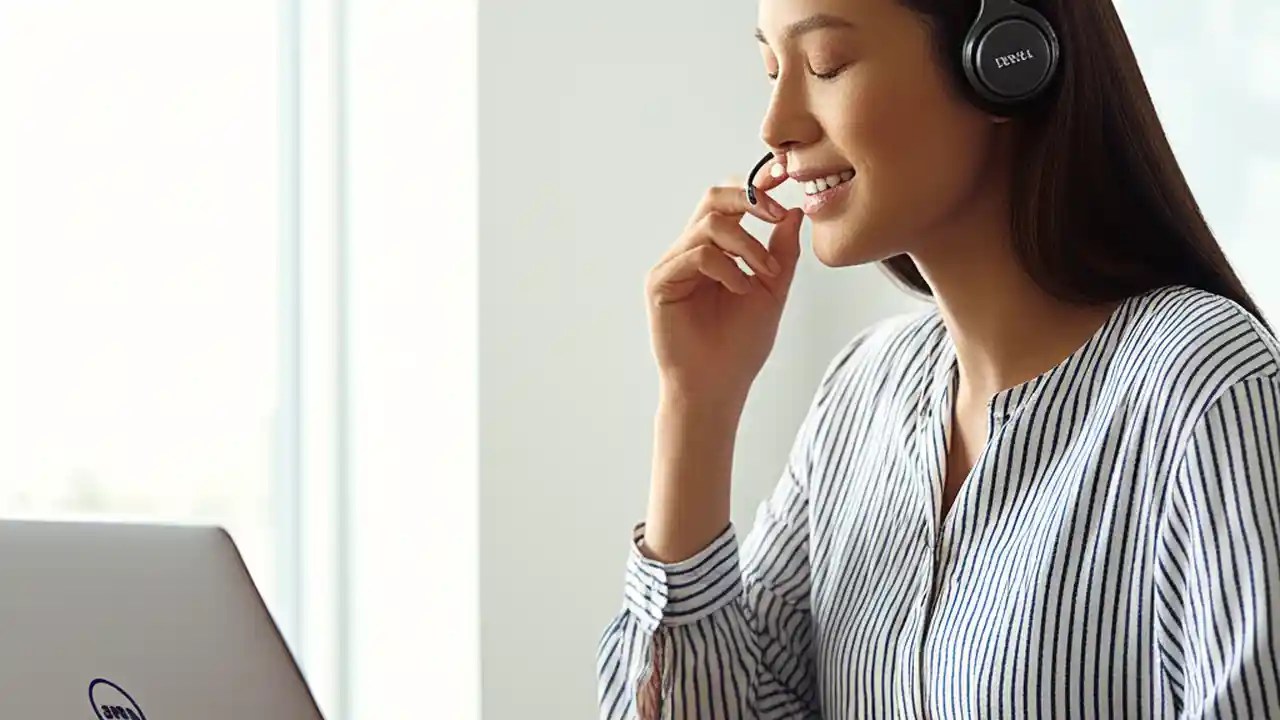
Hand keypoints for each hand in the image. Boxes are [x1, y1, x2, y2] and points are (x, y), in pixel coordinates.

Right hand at [644, 159, 802, 405]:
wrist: (719, 387)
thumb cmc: (741, 346)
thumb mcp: (773, 291)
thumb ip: (781, 252)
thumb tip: (793, 210)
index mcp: (716, 250)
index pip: (731, 202)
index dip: (755, 185)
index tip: (784, 177)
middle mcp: (690, 252)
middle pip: (713, 198)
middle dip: (749, 199)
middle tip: (777, 216)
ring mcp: (673, 266)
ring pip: (708, 224)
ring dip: (747, 244)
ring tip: (765, 275)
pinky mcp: (660, 283)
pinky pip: (696, 255)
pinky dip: (726, 268)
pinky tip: (741, 290)